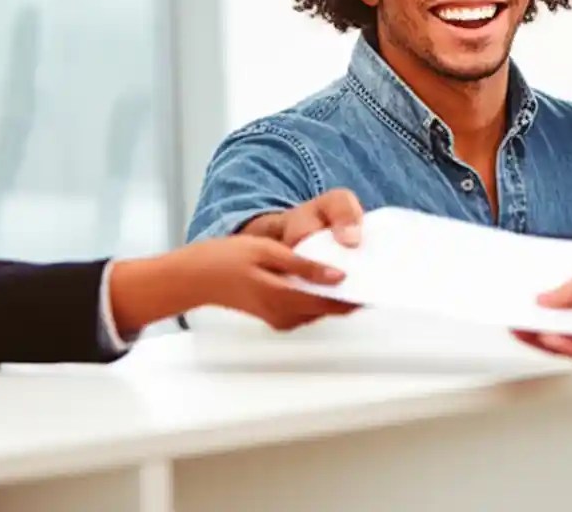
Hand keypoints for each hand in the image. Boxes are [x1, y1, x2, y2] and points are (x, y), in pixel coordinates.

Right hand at [112, 189, 366, 333]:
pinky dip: (319, 295)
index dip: (358, 296)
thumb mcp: (267, 252)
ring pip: (320, 309)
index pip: (333, 304)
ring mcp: (279, 319)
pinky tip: (324, 277)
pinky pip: (306, 308)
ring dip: (336, 295)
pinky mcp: (275, 316)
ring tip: (353, 270)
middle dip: (351, 294)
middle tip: (371, 273)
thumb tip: (338, 276)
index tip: (378, 285)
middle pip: (330, 309)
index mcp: (285, 299)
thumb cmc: (224, 259)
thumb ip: (304, 266)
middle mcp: (285, 315)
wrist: (193, 277)